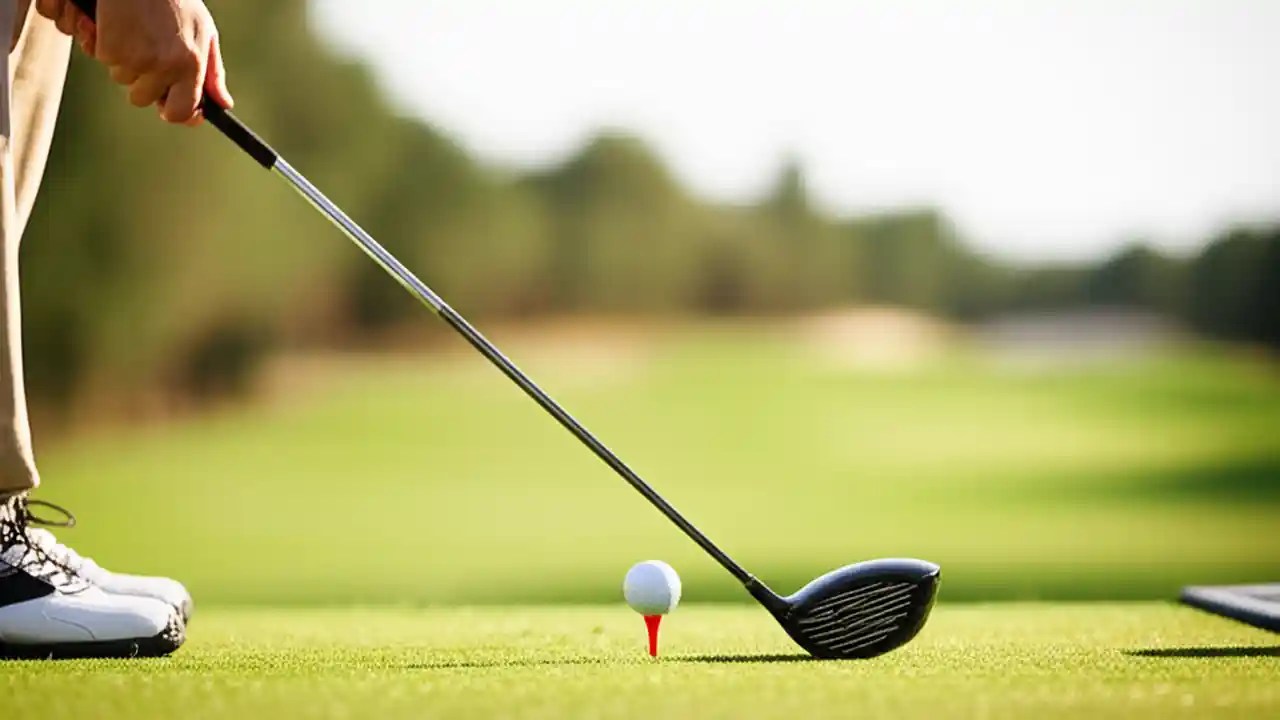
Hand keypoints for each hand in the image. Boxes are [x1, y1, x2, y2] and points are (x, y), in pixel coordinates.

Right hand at [36, 0, 233, 125]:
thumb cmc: (175, 0)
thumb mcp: (204, 32)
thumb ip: (212, 72)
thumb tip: (223, 103)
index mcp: (192, 63)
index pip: (182, 113)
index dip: (171, 112)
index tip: (166, 104)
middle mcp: (166, 65)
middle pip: (143, 99)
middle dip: (142, 81)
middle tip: (145, 51)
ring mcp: (137, 59)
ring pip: (121, 78)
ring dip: (124, 60)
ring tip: (134, 30)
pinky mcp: (110, 48)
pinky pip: (102, 59)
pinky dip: (105, 43)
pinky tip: (117, 24)